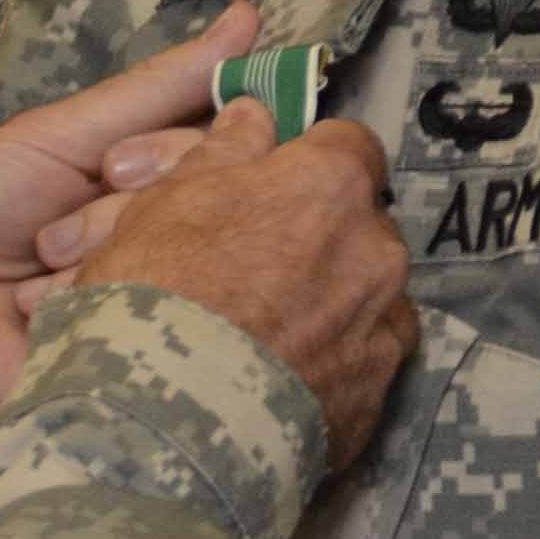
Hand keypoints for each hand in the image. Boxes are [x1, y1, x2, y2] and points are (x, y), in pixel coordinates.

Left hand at [0, 9, 258, 446]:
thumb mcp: (60, 136)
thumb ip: (158, 87)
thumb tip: (251, 15)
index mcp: (158, 191)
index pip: (233, 156)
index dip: (194, 152)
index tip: (118, 167)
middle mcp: (175, 249)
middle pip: (224, 210)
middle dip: (137, 205)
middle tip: (62, 226)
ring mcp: (161, 314)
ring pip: (198, 270)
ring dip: (111, 261)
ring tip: (39, 277)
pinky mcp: (141, 374)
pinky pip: (167, 336)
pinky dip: (104, 314)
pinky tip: (50, 317)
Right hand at [73, 98, 417, 461]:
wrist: (164, 424)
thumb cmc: (158, 291)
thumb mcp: (166, 203)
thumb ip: (223, 153)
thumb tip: (253, 114)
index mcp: (330, 187)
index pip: (348, 145)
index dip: (309, 161)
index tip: (276, 183)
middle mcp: (376, 253)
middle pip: (361, 229)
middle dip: (322, 241)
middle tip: (257, 271)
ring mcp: (381, 334)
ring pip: (368, 302)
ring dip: (332, 308)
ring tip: (267, 339)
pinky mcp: (372, 406)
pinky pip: (357, 372)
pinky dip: (327, 373)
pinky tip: (277, 388)